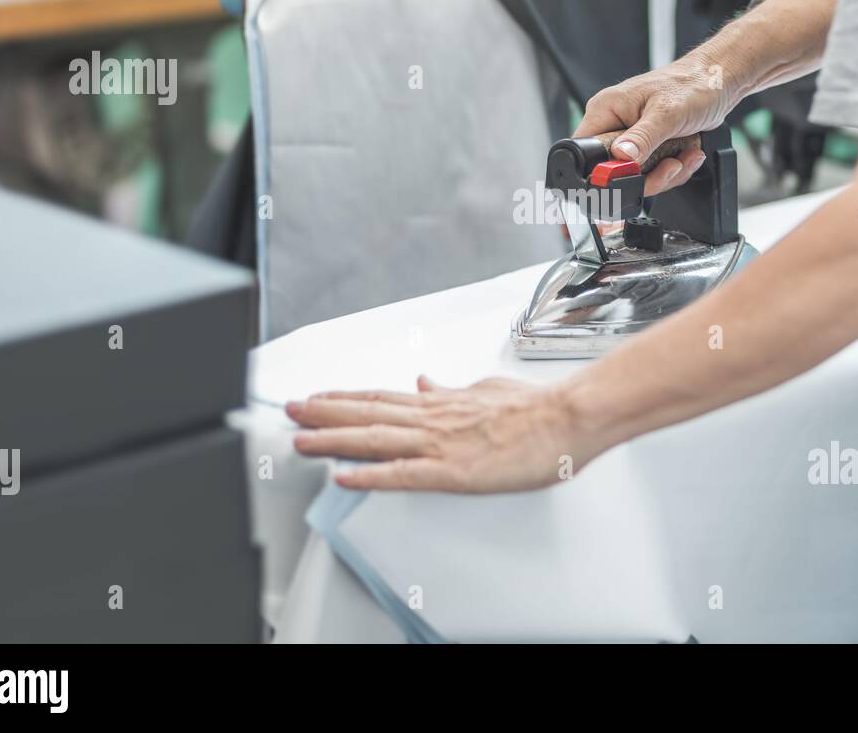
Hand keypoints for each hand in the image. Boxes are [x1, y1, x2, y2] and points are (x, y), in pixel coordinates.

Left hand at [286, 375, 591, 492]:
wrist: (567, 418)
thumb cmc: (536, 408)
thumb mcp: (488, 389)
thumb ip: (454, 390)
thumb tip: (428, 382)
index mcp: (442, 403)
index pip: (381, 398)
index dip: (344, 398)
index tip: (317, 397)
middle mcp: (433, 419)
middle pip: (367, 413)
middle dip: (324, 413)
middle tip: (290, 411)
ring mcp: (441, 443)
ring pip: (375, 439)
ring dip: (333, 439)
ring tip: (301, 440)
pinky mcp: (454, 471)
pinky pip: (403, 474)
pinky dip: (370, 474)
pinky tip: (344, 475)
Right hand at [575, 52, 733, 194]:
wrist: (719, 82)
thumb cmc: (694, 84)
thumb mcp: (666, 113)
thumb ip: (642, 138)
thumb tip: (620, 158)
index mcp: (606, 109)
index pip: (585, 150)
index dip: (603, 170)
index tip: (631, 173)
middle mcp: (615, 123)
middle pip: (613, 171)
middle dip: (648, 175)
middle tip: (669, 164)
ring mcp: (632, 137)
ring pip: (636, 176)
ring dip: (666, 173)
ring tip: (683, 154)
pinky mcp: (649, 146)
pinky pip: (653, 172)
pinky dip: (675, 169)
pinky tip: (687, 152)